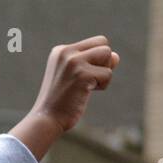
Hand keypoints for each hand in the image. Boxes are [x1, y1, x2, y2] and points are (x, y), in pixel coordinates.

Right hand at [11, 36, 119, 160]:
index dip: (97, 60)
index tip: (84, 76)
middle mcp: (66, 52)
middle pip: (103, 44)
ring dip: (104, 74)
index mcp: (61, 50)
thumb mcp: (76, 78)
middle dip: (104, 63)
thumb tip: (116, 57)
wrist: (46, 119)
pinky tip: (85, 94)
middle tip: (90, 80)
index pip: (95, 42)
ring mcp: (73, 62)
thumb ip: (94, 64)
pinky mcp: (82, 74)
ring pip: (108, 54)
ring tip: (87, 87)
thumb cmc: (61, 102)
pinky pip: (108, 74)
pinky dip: (102, 86)